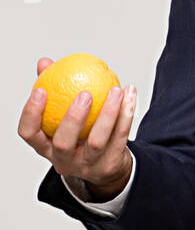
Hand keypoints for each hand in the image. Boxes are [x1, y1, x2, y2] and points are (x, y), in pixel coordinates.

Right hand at [18, 57, 136, 192]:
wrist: (107, 163)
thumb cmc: (80, 133)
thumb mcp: (62, 116)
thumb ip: (53, 88)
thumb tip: (44, 63)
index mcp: (46, 147)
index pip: (29, 133)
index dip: (31, 113)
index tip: (41, 90)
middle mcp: (64, 161)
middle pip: (63, 142)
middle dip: (73, 118)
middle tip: (85, 93)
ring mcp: (88, 166)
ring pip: (97, 141)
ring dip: (108, 113)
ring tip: (115, 90)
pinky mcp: (110, 165)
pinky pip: (120, 136)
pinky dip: (127, 114)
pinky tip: (130, 94)